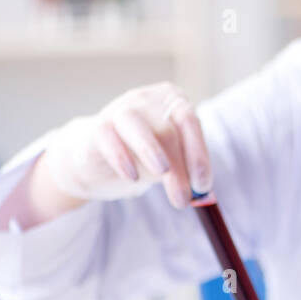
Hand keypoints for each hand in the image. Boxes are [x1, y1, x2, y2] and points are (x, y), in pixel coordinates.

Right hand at [40, 82, 214, 208]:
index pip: (189, 122)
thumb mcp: (170, 163)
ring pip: (138, 128)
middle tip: (182, 199)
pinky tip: (132, 176)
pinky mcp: (98, 127)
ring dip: (151, 152)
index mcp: (173, 102)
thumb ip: (184, 172)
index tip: (202, 185)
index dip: (198, 154)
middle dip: (178, 166)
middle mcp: (147, 100)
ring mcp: (120, 110)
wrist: (97, 158)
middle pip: (166, 129)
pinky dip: (122, 157)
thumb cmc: (143, 157)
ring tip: (161, 173)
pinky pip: (109, 139)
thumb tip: (203, 194)